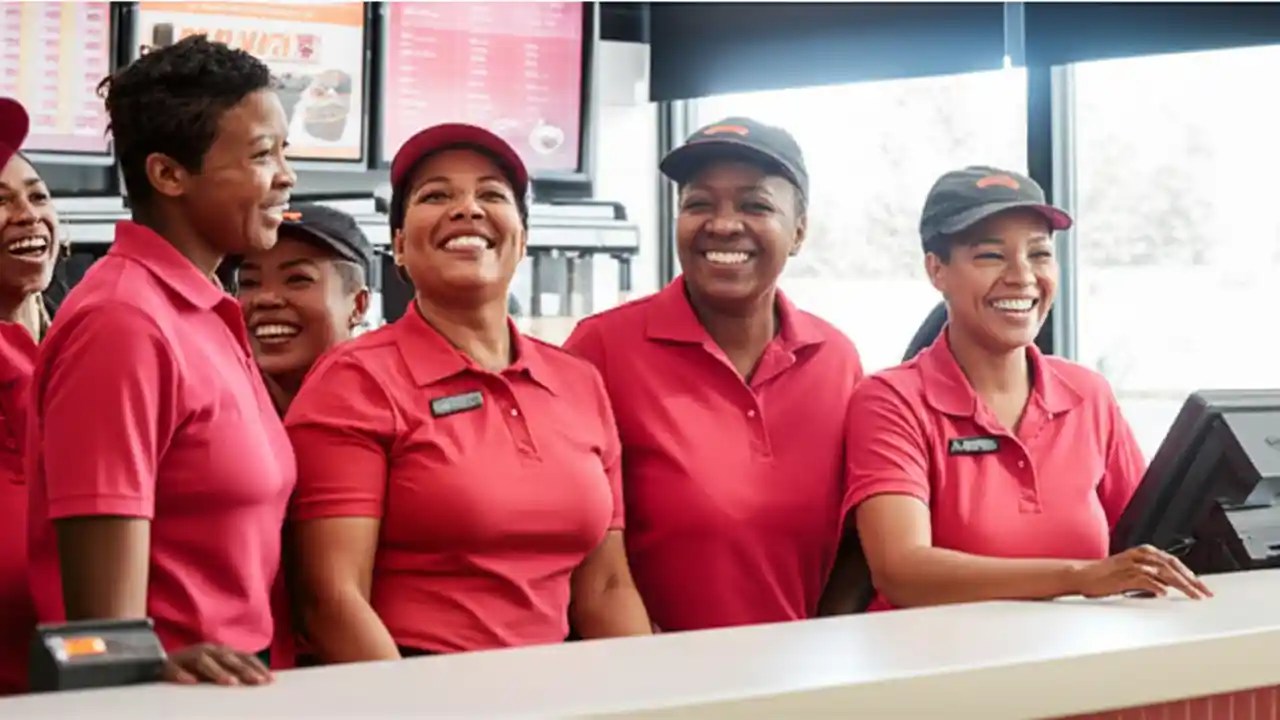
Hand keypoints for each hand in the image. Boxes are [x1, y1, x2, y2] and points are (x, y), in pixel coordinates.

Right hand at [161, 643, 272, 685]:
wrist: (155, 665)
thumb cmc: (192, 671)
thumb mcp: (215, 673)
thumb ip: (232, 675)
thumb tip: (257, 683)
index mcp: (221, 652)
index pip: (243, 657)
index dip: (257, 667)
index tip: (270, 680)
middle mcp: (207, 650)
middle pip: (228, 658)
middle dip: (244, 670)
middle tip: (257, 682)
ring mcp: (187, 656)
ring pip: (204, 661)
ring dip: (218, 672)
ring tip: (230, 683)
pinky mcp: (167, 665)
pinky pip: (174, 669)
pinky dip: (182, 675)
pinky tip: (191, 683)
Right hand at [1071, 545, 1212, 599]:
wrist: (1082, 575)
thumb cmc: (1106, 576)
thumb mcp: (1133, 573)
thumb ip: (1152, 576)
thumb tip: (1170, 586)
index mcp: (1144, 552)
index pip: (1174, 562)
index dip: (1191, 575)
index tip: (1203, 588)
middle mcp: (1140, 555)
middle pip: (1172, 565)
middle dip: (1191, 580)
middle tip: (1204, 593)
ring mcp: (1132, 564)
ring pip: (1162, 571)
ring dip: (1180, 584)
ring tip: (1192, 595)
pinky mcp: (1122, 574)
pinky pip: (1143, 578)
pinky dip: (1155, 585)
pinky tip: (1164, 592)